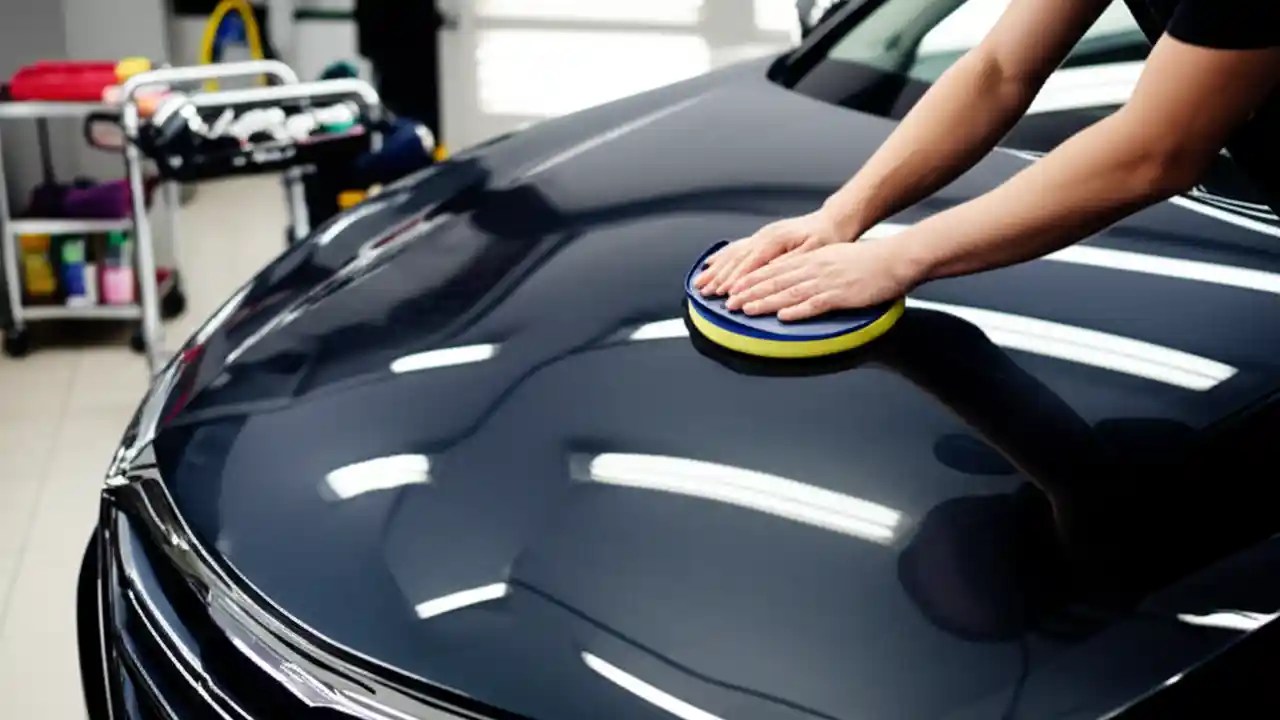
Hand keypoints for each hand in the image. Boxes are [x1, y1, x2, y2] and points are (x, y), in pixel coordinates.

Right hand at [693, 211, 848, 296]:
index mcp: (776, 239)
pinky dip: (721, 257)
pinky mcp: (761, 238)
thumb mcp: (814, 251)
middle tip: (706, 294)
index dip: (737, 280)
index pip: (751, 263)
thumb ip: (789, 262)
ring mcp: (761, 236)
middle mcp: (764, 236)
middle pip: (736, 259)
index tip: (727, 295)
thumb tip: (769, 272)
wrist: (832, 221)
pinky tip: (711, 263)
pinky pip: (736, 248)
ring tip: (700, 283)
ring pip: (732, 254)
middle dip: (719, 278)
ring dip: (715, 270)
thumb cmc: (827, 236)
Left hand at [725, 238, 923, 320]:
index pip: (775, 269)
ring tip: (746, 310)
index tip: (735, 287)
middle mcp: (815, 268)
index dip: (752, 279)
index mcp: (812, 259)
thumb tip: (795, 276)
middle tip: (730, 302)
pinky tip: (783, 316)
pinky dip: (797, 311)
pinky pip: (815, 304)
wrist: (895, 259)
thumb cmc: (869, 261)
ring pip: (789, 292)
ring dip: (765, 302)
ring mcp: (827, 281)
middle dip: (750, 292)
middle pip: (776, 280)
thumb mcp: (834, 257)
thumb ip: (813, 266)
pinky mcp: (841, 295)